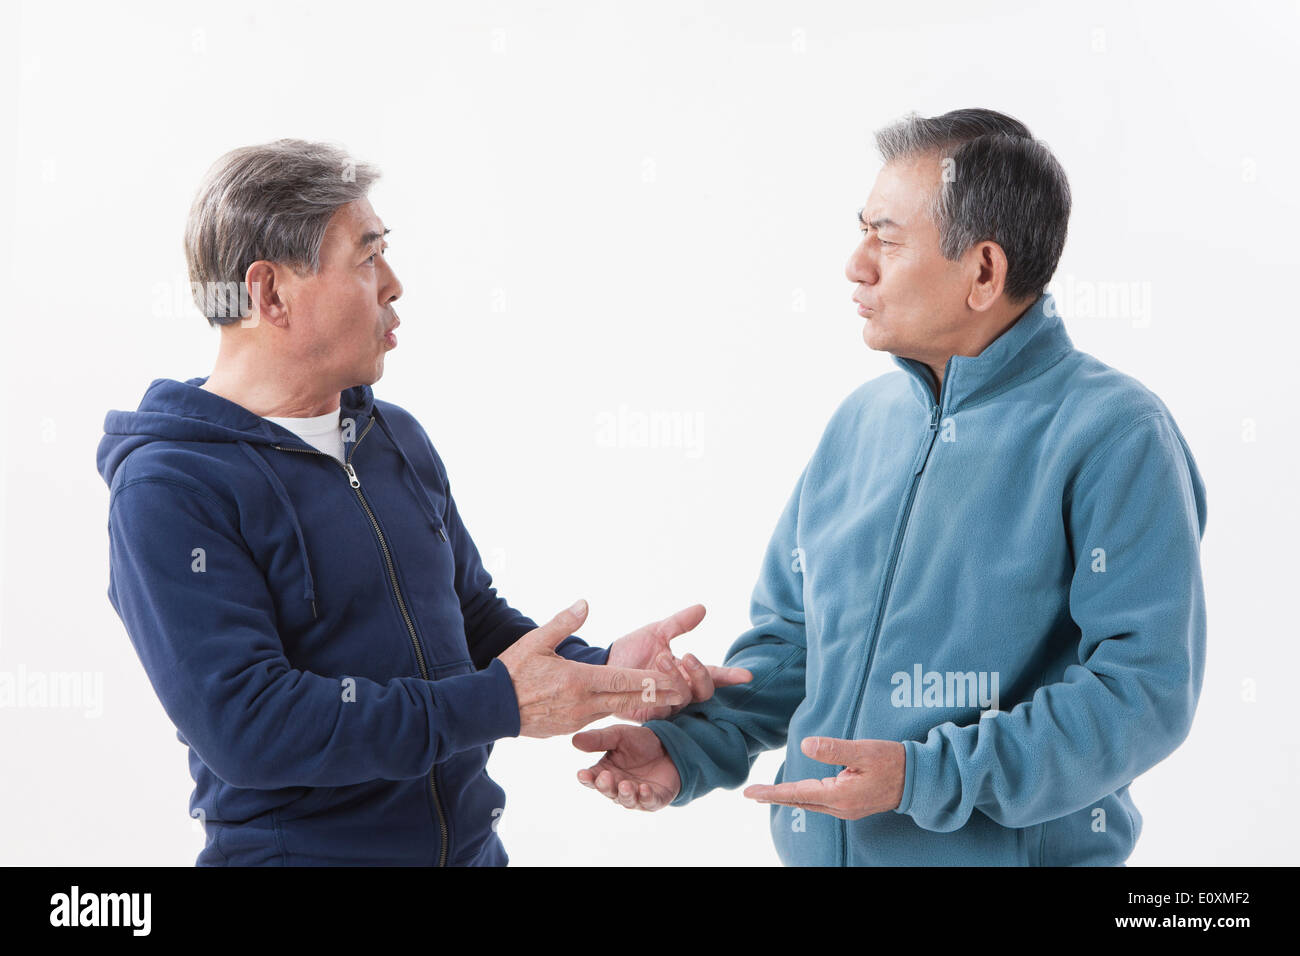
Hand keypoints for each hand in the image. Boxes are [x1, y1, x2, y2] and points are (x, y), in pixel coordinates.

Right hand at [499, 600, 691, 737]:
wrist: (489, 708)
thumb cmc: (511, 672)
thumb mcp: (536, 641)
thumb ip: (563, 622)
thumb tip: (586, 603)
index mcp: (578, 680)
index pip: (623, 680)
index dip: (652, 681)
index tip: (676, 680)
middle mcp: (583, 703)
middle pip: (628, 699)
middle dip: (658, 696)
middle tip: (686, 693)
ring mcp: (578, 718)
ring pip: (616, 708)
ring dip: (641, 704)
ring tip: (666, 700)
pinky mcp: (570, 727)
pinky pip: (600, 716)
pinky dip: (617, 710)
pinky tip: (629, 706)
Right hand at [573, 724, 679, 810]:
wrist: (669, 745)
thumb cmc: (639, 742)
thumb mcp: (618, 735)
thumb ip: (599, 739)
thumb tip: (575, 740)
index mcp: (605, 771)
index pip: (592, 778)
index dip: (587, 778)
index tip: (582, 774)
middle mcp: (617, 786)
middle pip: (607, 791)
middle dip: (606, 786)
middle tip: (605, 777)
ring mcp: (635, 795)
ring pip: (627, 800)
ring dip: (625, 794)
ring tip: (626, 785)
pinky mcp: (653, 799)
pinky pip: (648, 802)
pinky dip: (646, 797)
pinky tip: (644, 789)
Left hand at [606, 604, 752, 721]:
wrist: (602, 663)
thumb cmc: (632, 650)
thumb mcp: (657, 631)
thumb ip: (679, 623)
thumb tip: (702, 608)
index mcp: (686, 672)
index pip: (713, 676)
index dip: (730, 676)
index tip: (746, 675)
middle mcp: (679, 690)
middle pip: (703, 691)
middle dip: (700, 674)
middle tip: (688, 656)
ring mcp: (664, 703)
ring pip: (682, 699)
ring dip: (675, 678)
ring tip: (660, 658)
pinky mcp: (646, 714)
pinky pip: (660, 710)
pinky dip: (659, 694)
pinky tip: (651, 680)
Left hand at [742, 736, 905, 819]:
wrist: (918, 780)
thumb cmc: (893, 761)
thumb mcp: (864, 750)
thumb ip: (833, 749)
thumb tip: (805, 746)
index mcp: (840, 795)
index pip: (797, 793)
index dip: (771, 792)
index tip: (750, 792)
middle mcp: (840, 807)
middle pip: (799, 801)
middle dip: (773, 796)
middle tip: (750, 793)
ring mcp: (845, 808)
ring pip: (808, 802)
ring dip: (786, 797)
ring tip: (765, 793)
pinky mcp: (850, 803)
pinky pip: (819, 801)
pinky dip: (802, 796)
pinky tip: (795, 792)